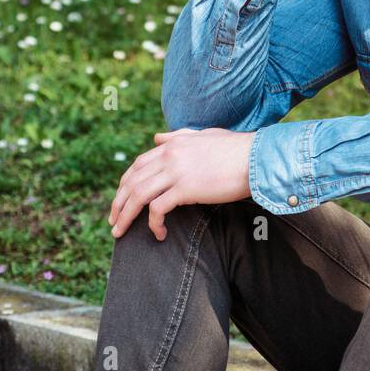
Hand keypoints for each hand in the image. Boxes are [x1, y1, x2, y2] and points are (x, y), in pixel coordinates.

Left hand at [107, 128, 255, 240]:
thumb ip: (178, 136)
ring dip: (126, 216)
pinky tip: (159, 234)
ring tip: (120, 232)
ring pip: (138, 195)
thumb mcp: (204, 136)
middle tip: (113, 221)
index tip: (120, 200)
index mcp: (172, 144)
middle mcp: (169, 155)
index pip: (138, 164)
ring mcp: (176, 171)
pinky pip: (158, 208)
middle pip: (132, 180)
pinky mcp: (186, 188)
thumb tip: (157, 137)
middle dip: (118, 203)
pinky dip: (153, 223)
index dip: (125, 184)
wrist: (256, 157)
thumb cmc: (236, 149)